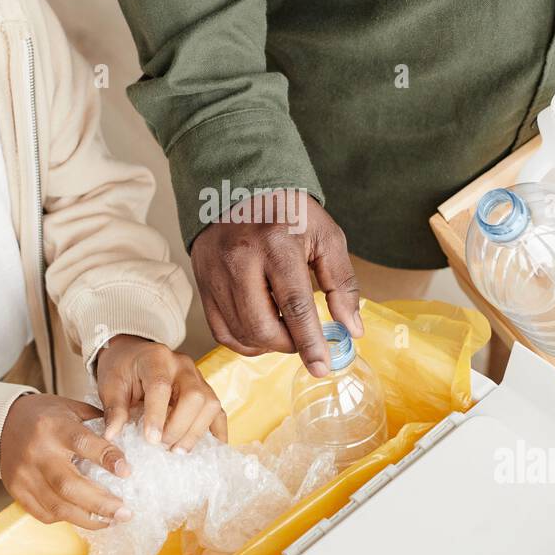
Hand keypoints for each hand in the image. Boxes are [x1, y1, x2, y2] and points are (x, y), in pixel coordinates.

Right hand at [0, 393, 130, 529]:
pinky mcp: (17, 491)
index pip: (83, 443)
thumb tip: (131, 440)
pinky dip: (68, 519)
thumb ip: (99, 423)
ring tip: (112, 521)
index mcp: (53, 426)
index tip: (127, 472)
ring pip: (58, 506)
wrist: (2, 423)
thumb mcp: (72, 407)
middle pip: (70, 485)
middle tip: (126, 512)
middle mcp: (37, 452)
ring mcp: (24, 475)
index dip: (107, 458)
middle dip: (102, 504)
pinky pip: (45, 514)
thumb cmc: (45, 415)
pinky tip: (87, 518)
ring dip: (89, 519)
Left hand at [95, 335, 227, 450]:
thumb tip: (112, 436)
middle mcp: (182, 366)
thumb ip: (114, 409)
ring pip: (210, 404)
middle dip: (179, 426)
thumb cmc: (121, 369)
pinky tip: (210, 448)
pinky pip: (218, 410)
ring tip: (177, 450)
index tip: (151, 440)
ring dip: (196, 432)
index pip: (161, 387)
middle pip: (194, 396)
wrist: (132, 355)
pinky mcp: (205, 390)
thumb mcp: (110, 385)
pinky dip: (216, 431)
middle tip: (162, 445)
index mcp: (156, 359)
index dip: (157, 415)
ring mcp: (198, 377)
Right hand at [190, 191, 362, 377]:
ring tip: (286, 333)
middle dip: (289, 345)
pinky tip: (262, 335)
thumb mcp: (326, 237)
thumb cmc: (289, 213)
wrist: (241, 187)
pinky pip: (220, 331)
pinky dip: (244, 342)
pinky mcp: (203, 284)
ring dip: (268, 345)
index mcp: (276, 243)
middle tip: (306, 342)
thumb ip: (342, 283)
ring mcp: (216, 273)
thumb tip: (352, 330)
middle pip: (262, 326)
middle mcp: (240, 259)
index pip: (295, 306)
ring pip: (241, 333)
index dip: (310, 342)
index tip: (323, 367)